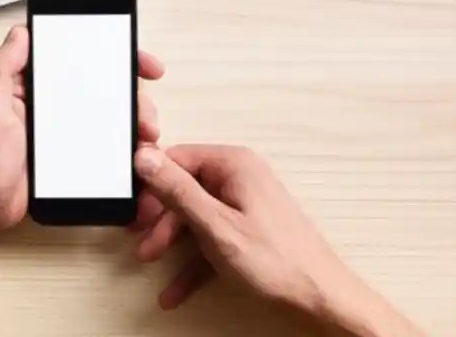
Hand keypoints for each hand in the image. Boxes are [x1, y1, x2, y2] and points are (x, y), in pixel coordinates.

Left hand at [0, 26, 165, 236]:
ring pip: (103, 110)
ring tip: (146, 135)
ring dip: (129, 117)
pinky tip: (136, 151)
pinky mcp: (65, 150)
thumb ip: (0, 70)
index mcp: (23, 83)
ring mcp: (56, 125)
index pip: (67, 53)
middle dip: (127, 89)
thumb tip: (22, 32)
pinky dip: (120, 140)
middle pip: (94, 81)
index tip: (130, 54)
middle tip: (146, 110)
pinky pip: (99, 138)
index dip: (102, 48)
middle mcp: (42, 99)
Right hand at [131, 145, 347, 312]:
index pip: (178, 158)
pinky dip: (192, 261)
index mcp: (234, 165)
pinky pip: (210, 238)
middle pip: (185, 189)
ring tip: (152, 261)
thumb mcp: (216, 225)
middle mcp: (240, 178)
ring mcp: (245, 204)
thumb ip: (178, 191)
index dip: (153, 183)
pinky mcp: (247, 229)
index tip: (136, 207)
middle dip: (161, 219)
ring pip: (195, 216)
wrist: (319, 298)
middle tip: (143, 239)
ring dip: (171, 241)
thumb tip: (145, 158)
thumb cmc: (277, 262)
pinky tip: (175, 288)